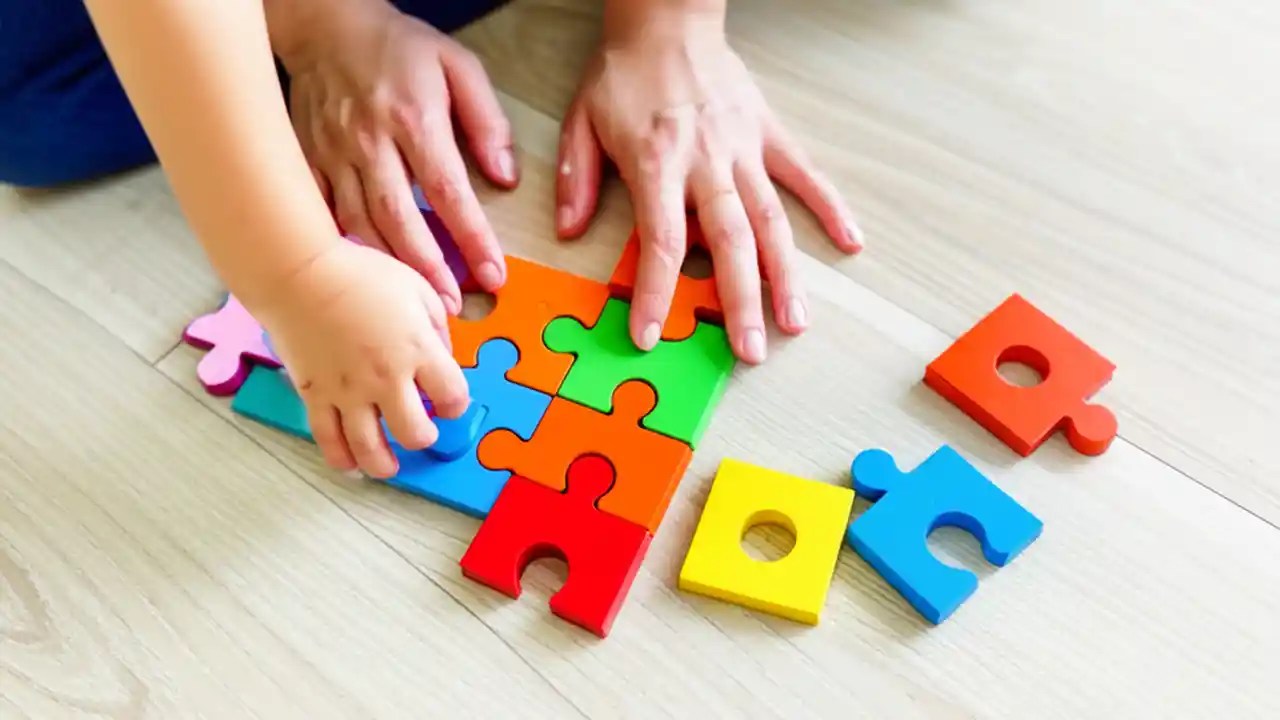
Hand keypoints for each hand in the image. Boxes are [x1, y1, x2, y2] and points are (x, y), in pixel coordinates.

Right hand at [257, 241, 469, 478]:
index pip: (453, 396)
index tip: (450, 402)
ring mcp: (348, 391)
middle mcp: (386, 378)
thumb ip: (437, 325)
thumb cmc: (361, 274)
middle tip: (422, 430)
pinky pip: (328, 439)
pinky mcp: (315, 395)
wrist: (299, 273)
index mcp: (418, 349)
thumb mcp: (416, 289)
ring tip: (390, 466)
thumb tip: (442, 355)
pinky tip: (351, 467)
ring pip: (370, 447)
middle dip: (424, 437)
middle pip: (415, 432)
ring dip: (384, 464)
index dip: (456, 405)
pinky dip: (341, 459)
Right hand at [275, 0, 516, 309]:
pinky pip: (323, 213)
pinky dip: (342, 247)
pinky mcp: (310, 161)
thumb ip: (486, 122)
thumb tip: (506, 177)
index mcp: (413, 117)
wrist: (325, 25)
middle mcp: (370, 141)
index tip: (492, 273)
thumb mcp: (458, 66)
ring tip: (416, 302)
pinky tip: (361, 277)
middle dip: (428, 268)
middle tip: (452, 307)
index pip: (448, 189)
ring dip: (389, 268)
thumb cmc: (397, 47)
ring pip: (359, 223)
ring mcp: (334, 154)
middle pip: (399, 217)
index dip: (471, 237)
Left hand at [555, 6, 862, 363]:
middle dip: (740, 300)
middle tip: (750, 351)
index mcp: (656, 161)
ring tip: (796, 321)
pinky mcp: (768, 133)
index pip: (661, 239)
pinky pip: (804, 174)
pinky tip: (851, 241)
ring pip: (770, 219)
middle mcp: (706, 161)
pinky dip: (830, 206)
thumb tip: (569, 232)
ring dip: (785, 274)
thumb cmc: (624, 72)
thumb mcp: (581, 120)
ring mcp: (743, 149)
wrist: (667, 17)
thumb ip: (578, 178)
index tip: (652, 334)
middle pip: (729, 240)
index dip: (657, 292)